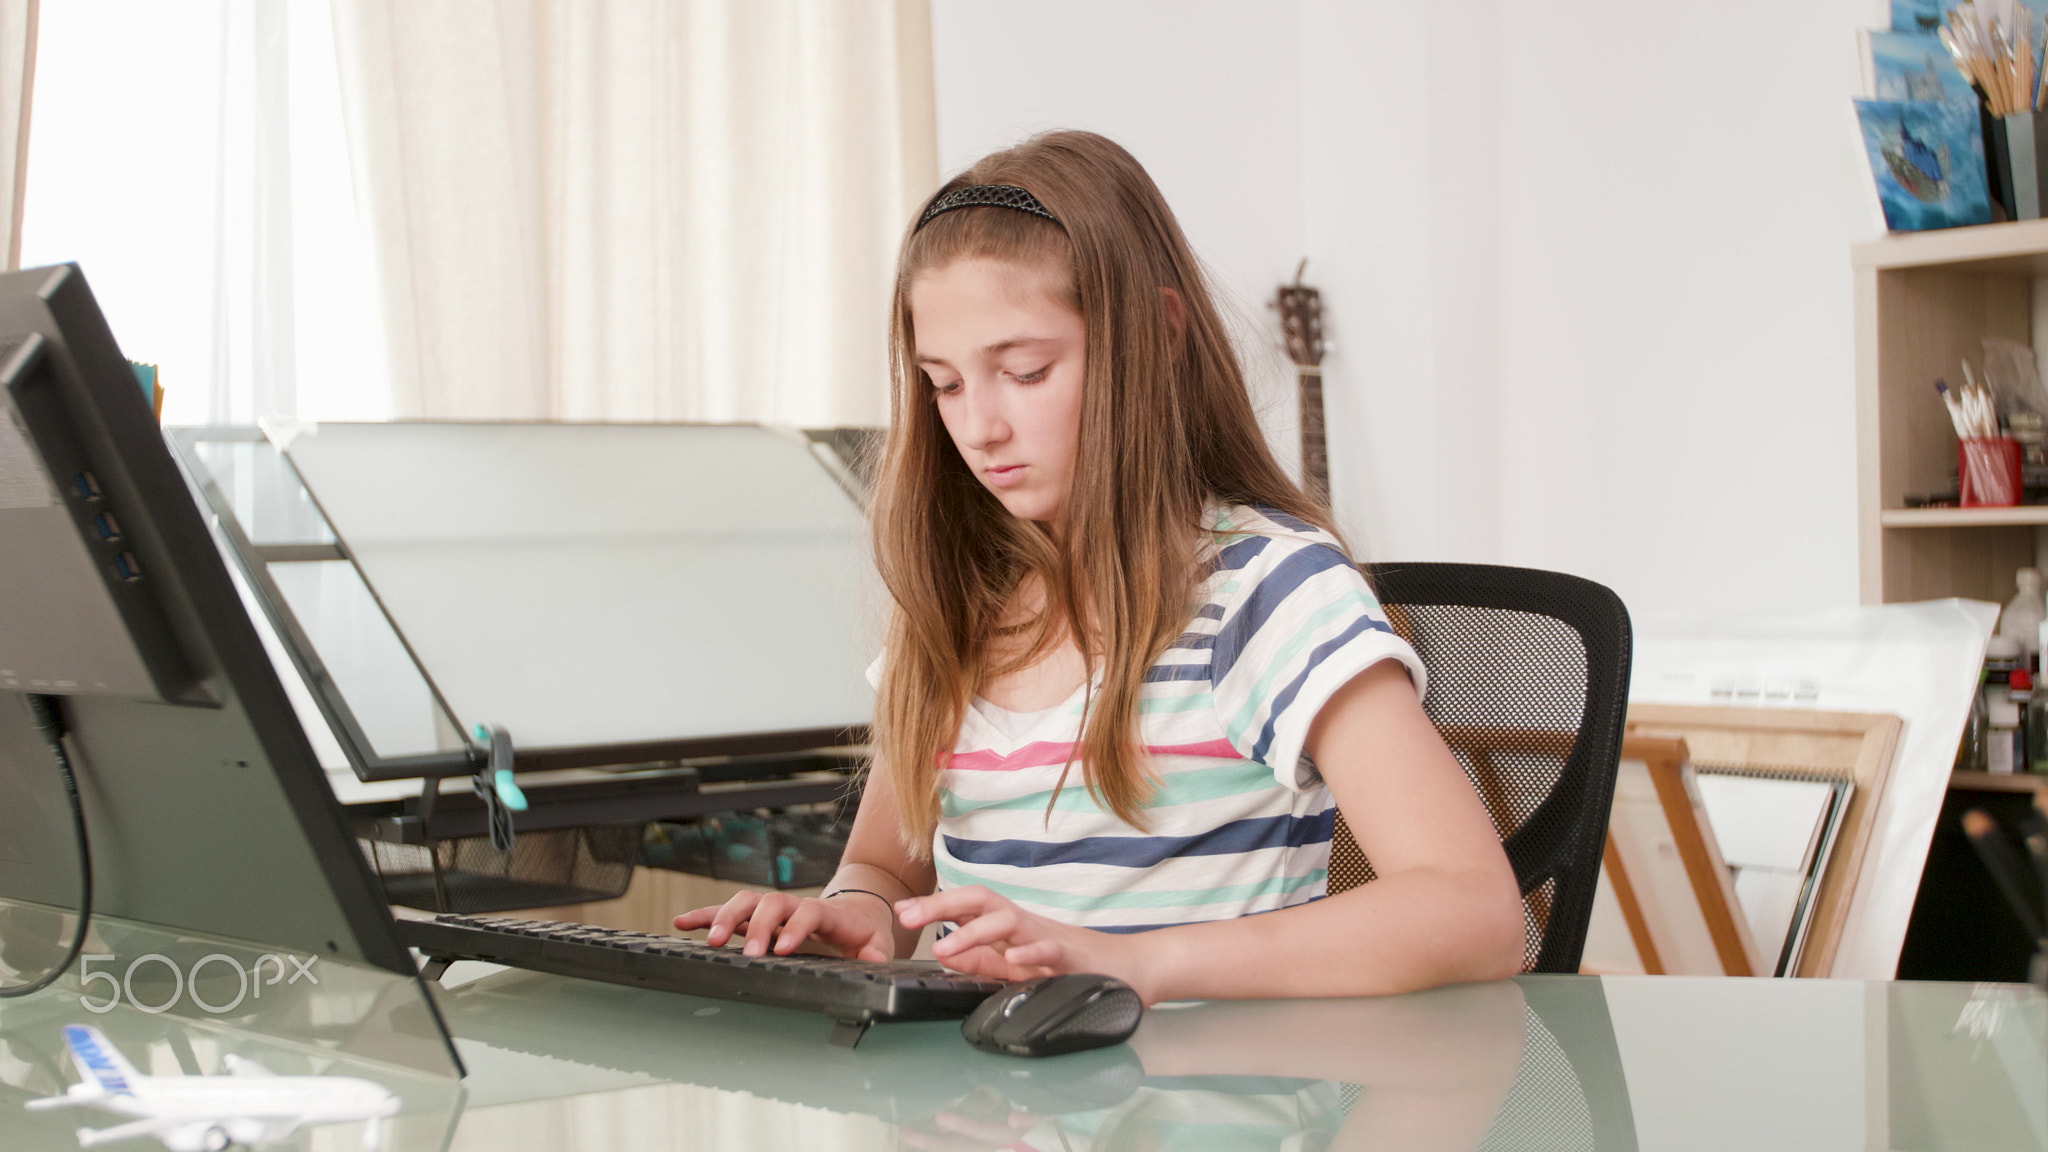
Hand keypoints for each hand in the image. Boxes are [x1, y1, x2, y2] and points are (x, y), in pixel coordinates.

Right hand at [673, 890, 894, 960]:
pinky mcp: (758, 918)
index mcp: (825, 913)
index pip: (808, 912)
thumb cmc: (864, 930)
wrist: (856, 910)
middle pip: (772, 903)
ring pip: (746, 903)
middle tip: (749, 953)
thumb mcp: (878, 941)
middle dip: (758, 926)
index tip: (783, 949)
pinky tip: (682, 923)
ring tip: (711, 941)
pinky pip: (728, 912)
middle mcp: (795, 905)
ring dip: (726, 917)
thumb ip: (877, 951)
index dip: (796, 928)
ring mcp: (775, 910)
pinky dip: (705, 915)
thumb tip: (875, 960)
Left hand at [897, 886, 1142, 995]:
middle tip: (909, 917)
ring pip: (1008, 922)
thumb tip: (944, 952)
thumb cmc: (1071, 964)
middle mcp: (1025, 923)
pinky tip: (1013, 959)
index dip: (934, 905)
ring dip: (974, 932)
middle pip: (981, 901)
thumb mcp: (1017, 964)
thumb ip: (983, 960)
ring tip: (945, 946)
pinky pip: (1050, 949)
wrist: (1130, 968)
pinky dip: (1031, 952)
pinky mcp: (1074, 955)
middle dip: (942, 905)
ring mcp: (1048, 935)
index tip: (901, 911)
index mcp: (1010, 926)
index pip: (968, 906)